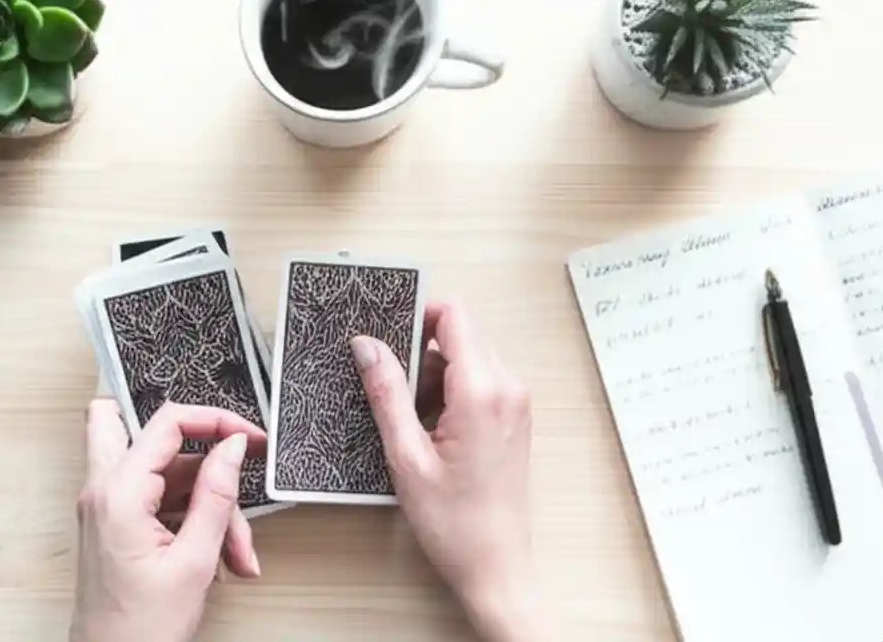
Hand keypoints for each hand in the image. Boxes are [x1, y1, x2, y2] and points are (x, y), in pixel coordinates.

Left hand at [70, 400, 265, 641]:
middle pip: (145, 429)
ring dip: (209, 502)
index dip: (214, 421)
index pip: (166, 423)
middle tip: (228, 454)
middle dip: (193, 438)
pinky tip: (223, 555)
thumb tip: (231, 447)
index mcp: (118, 493)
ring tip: (238, 550)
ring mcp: (110, 507)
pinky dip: (197, 520)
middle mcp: (105, 491)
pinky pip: (164, 500)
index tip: (248, 437)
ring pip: (166, 472)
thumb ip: (216, 496)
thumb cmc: (139, 630)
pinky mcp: (120, 523)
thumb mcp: (194, 561)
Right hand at [350, 301, 543, 641]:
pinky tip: (428, 426)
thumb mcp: (406, 457)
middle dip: (422, 346)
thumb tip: (367, 346)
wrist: (497, 568)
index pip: (455, 316)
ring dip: (434, 372)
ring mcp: (516, 402)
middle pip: (463, 332)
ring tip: (407, 416)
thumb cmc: (454, 523)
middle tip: (387, 382)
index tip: (386, 333)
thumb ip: (386, 394)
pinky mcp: (514, 417)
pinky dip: (450, 389)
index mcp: (483, 391)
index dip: (418, 314)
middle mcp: (508, 387)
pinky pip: (480, 380)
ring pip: (470, 356)